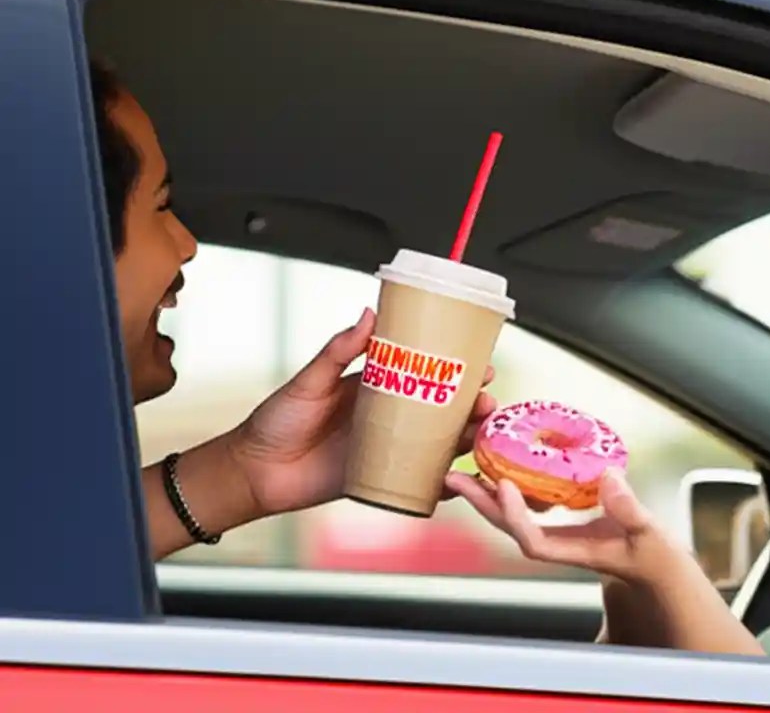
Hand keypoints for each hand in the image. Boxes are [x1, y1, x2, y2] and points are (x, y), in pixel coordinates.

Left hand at [229, 308, 496, 517]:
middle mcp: (389, 417)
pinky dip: (443, 483)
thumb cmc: (277, 421)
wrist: (255, 471)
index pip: (426, 374)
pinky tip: (460, 478)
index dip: (456, 370)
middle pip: (442, 410)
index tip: (481, 364)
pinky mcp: (381, 479)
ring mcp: (388, 449)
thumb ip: (339, 350)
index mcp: (375, 387)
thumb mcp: (311, 380)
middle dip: (471, 406)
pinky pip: (419, 481)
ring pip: (438, 444)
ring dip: (465, 439)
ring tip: (479, 433)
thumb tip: (369, 315)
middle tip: (486, 402)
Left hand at [445, 467, 678, 582]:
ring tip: (463, 467)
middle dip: (480, 502)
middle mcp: (558, 545)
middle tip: (454, 476)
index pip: (533, 543)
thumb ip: (630, 510)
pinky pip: (526, 505)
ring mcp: (556, 534)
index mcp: (576, 553)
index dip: (514, 516)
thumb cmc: (653, 556)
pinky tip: (500, 465)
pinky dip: (510, 485)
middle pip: (509, 528)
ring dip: (486, 493)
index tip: (504, 485)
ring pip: (512, 516)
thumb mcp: (651, 535)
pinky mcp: (560, 522)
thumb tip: (609, 477)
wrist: (653, 568)